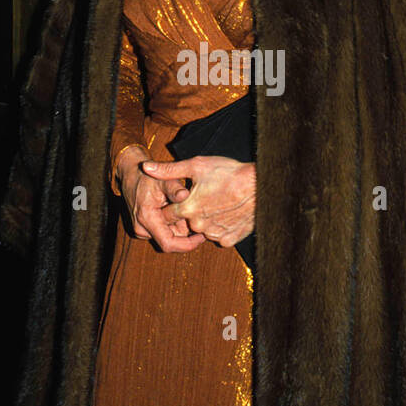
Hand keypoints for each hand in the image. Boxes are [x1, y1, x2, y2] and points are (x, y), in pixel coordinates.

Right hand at [116, 145, 205, 252]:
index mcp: (146, 218)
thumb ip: (174, 188)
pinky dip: (175, 225)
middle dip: (187, 234)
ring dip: (181, 228)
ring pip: (169, 237)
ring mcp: (142, 230)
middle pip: (171, 242)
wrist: (131, 174)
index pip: (169, 243)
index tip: (202, 235)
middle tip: (201, 219)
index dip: (188, 244)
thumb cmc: (148, 176)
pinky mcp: (145, 228)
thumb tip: (185, 194)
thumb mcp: (163, 179)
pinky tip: (181, 212)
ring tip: (190, 212)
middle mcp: (142, 228)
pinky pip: (164, 232)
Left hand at [141, 155, 255, 248]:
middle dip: (190, 213)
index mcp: (187, 209)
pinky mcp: (229, 239)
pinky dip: (220, 227)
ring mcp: (214, 234)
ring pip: (202, 230)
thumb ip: (169, 170)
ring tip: (217, 203)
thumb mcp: (197, 165)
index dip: (172, 205)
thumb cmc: (229, 172)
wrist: (260, 186)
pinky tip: (227, 213)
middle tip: (205, 197)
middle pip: (185, 223)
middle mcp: (198, 225)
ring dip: (205, 220)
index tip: (180, 198)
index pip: (167, 214)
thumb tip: (145, 168)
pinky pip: (218, 236)